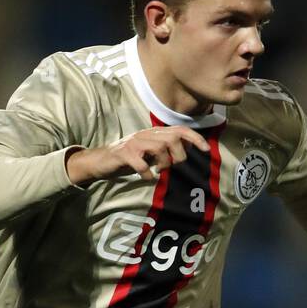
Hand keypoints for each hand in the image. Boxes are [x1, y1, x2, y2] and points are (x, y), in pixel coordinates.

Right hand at [65, 126, 209, 185]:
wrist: (100, 161)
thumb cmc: (128, 159)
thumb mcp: (150, 152)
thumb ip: (167, 149)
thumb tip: (188, 148)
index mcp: (154, 133)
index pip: (179, 130)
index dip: (195, 138)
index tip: (206, 150)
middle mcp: (145, 135)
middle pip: (172, 138)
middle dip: (178, 155)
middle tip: (171, 167)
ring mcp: (134, 143)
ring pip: (159, 147)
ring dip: (163, 163)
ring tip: (158, 171)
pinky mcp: (123, 155)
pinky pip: (141, 163)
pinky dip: (148, 173)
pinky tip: (147, 178)